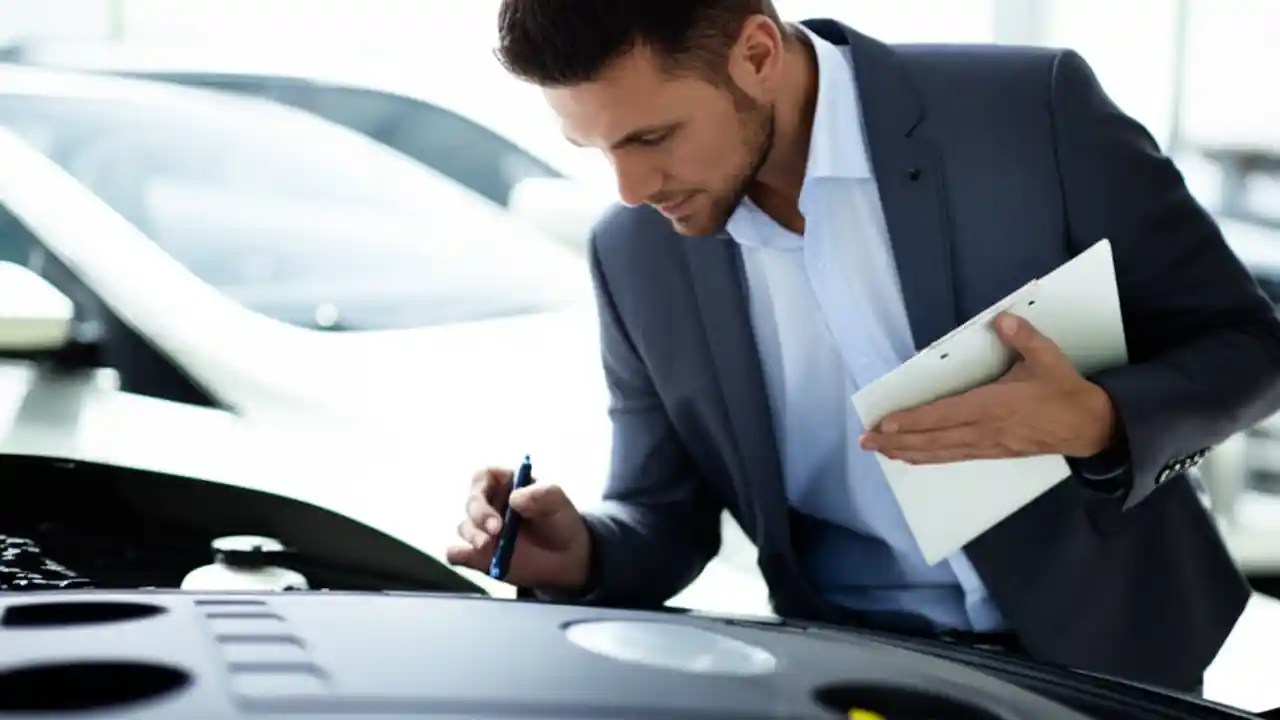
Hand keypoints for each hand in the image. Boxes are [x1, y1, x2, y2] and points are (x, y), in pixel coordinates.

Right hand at [446, 467, 591, 592]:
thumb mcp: (558, 502)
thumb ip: (542, 494)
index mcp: (504, 484)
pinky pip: (457, 554)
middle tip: (496, 529)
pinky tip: (460, 556)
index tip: (496, 500)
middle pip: (471, 503)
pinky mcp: (479, 556)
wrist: (567, 556)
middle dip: (480, 515)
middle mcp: (488, 505)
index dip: (482, 486)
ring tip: (487, 546)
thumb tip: (515, 499)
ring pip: (464, 527)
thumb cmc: (559, 520)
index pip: (482, 477)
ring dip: (472, 535)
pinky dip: (456, 554)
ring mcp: (482, 531)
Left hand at [860, 312, 1116, 463]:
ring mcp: (987, 445)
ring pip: (940, 452)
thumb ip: (1025, 338)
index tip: (887, 422)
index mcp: (994, 406)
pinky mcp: (992, 453)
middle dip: (898, 440)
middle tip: (866, 441)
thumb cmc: (1064, 392)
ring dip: (907, 451)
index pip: (945, 414)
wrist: (1089, 427)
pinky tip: (912, 457)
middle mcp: (984, 430)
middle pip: (933, 439)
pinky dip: (928, 457)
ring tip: (880, 449)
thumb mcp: (1049, 359)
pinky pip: (953, 457)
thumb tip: (1002, 319)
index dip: (914, 421)